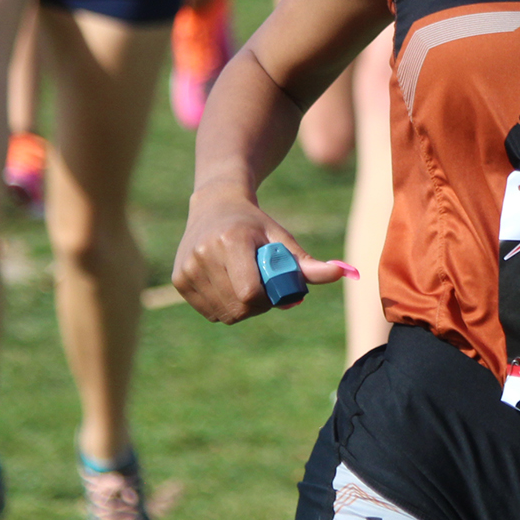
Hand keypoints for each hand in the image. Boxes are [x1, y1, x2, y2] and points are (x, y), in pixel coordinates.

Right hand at [171, 186, 347, 323]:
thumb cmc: (255, 224)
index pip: (250, 293)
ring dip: (241, 308)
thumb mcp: (281, 238)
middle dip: (257, 306)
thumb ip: (307, 262)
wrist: (214, 205)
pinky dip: (224, 307)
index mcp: (231, 241)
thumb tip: (341, 273)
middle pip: (238, 308)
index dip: (267, 300)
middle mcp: (204, 254)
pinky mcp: (179, 280)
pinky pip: (210, 312)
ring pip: (224, 314)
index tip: (274, 287)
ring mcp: (187, 268)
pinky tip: (228, 284)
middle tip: (263, 286)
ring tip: (245, 281)